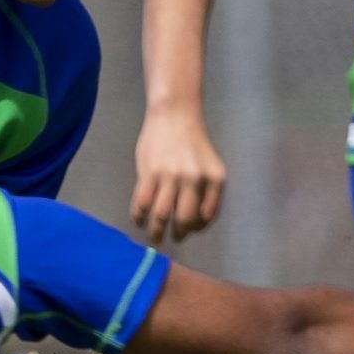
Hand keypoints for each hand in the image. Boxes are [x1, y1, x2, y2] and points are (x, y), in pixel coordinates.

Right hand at [132, 106, 227, 244]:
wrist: (174, 115)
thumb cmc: (192, 142)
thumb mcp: (210, 166)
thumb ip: (207, 191)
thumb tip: (197, 222)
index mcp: (214, 179)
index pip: (208, 216)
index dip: (198, 228)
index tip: (190, 230)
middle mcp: (194, 179)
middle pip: (184, 220)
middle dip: (178, 235)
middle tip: (173, 238)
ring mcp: (171, 175)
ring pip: (161, 216)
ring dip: (156, 232)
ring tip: (154, 236)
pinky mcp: (149, 172)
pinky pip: (142, 203)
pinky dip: (139, 217)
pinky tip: (139, 219)